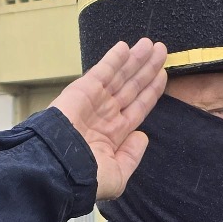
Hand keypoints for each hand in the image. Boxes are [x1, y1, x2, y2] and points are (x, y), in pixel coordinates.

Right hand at [50, 39, 167, 200]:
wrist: (59, 167)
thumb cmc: (86, 177)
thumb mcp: (118, 175)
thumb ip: (132, 156)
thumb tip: (142, 137)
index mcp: (113, 135)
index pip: (137, 108)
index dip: (151, 92)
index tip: (163, 76)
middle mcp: (105, 115)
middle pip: (132, 87)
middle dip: (146, 69)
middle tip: (162, 50)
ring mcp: (94, 101)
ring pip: (121, 76)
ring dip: (136, 60)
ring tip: (152, 45)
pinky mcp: (83, 90)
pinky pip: (103, 71)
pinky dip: (114, 59)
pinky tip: (127, 47)